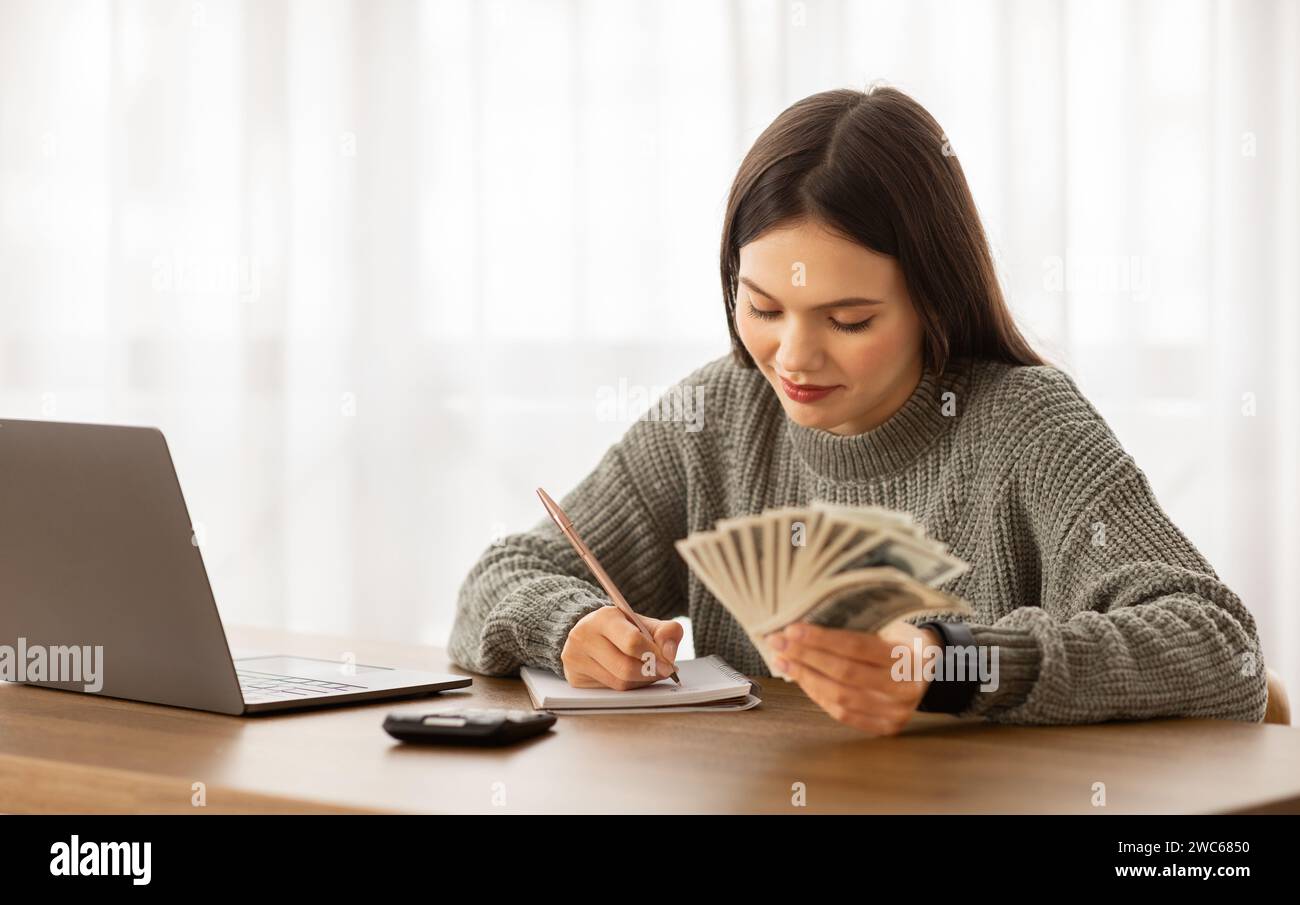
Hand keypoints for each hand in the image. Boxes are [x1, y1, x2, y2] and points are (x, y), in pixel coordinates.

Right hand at [561, 606, 682, 689]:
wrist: (588, 632)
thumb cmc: (622, 629)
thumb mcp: (644, 623)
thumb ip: (666, 632)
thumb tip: (669, 655)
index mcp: (604, 617)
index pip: (632, 642)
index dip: (655, 656)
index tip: (669, 664)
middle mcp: (584, 636)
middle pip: (625, 667)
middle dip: (649, 673)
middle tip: (663, 672)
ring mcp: (576, 659)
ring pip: (618, 683)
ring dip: (641, 682)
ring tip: (649, 673)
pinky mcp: (575, 677)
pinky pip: (610, 691)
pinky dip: (628, 687)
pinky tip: (632, 677)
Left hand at [764, 621, 940, 735]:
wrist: (933, 669)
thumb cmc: (903, 641)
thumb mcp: (892, 625)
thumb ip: (857, 628)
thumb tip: (803, 627)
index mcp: (909, 655)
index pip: (855, 647)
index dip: (820, 639)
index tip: (791, 629)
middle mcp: (906, 687)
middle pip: (845, 673)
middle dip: (805, 656)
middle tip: (778, 643)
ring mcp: (899, 711)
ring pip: (841, 697)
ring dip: (805, 678)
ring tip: (783, 660)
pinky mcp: (889, 727)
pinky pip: (844, 715)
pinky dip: (818, 696)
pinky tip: (802, 679)